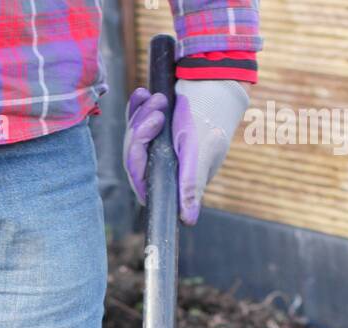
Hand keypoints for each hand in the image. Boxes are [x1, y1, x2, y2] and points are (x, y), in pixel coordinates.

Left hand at [124, 79, 249, 225]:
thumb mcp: (200, 155)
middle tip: (159, 110)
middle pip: (132, 158)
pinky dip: (137, 106)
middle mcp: (162, 166)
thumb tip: (188, 220)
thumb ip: (190, 185)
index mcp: (172, 179)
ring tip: (161, 99)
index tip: (146, 133)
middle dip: (140, 130)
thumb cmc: (210, 123)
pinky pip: (133, 120)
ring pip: (131, 137)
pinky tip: (143, 93)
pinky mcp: (152, 126)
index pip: (140, 180)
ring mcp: (156, 146)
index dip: (136, 159)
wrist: (215, 87)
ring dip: (142, 114)